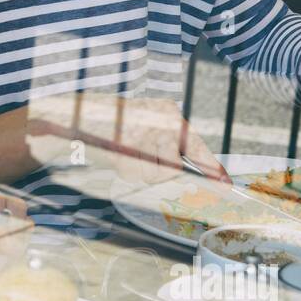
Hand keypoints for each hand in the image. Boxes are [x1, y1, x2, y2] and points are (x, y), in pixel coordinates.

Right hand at [28, 94, 228, 185]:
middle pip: (172, 169)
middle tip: (135, 156)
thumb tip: (182, 176)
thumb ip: (164, 148)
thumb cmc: (112, 125)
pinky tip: (114, 153)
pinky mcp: (126, 147)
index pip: (196, 146)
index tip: (227, 186)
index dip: (212, 168)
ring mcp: (145, 133)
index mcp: (168, 114)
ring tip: (122, 152)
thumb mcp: (143, 129)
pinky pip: (133, 174)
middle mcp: (161, 121)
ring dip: (137, 170)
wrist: (73, 115)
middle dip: (156, 171)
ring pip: (153, 174)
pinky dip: (123, 169)